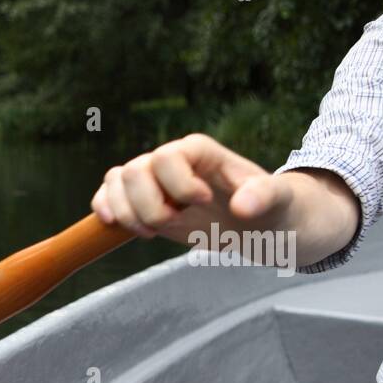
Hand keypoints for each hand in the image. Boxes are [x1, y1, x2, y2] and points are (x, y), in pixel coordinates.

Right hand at [92, 133, 293, 242]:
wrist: (261, 224)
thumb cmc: (270, 207)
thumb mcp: (276, 201)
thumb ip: (263, 197)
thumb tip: (242, 207)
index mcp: (200, 151)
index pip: (166, 156)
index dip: (177, 184)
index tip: (204, 202)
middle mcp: (172, 160)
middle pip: (134, 171)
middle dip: (149, 206)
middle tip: (175, 223)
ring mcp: (154, 180)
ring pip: (116, 181)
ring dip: (127, 213)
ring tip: (153, 232)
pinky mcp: (142, 200)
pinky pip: (107, 194)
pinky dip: (105, 209)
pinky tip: (115, 225)